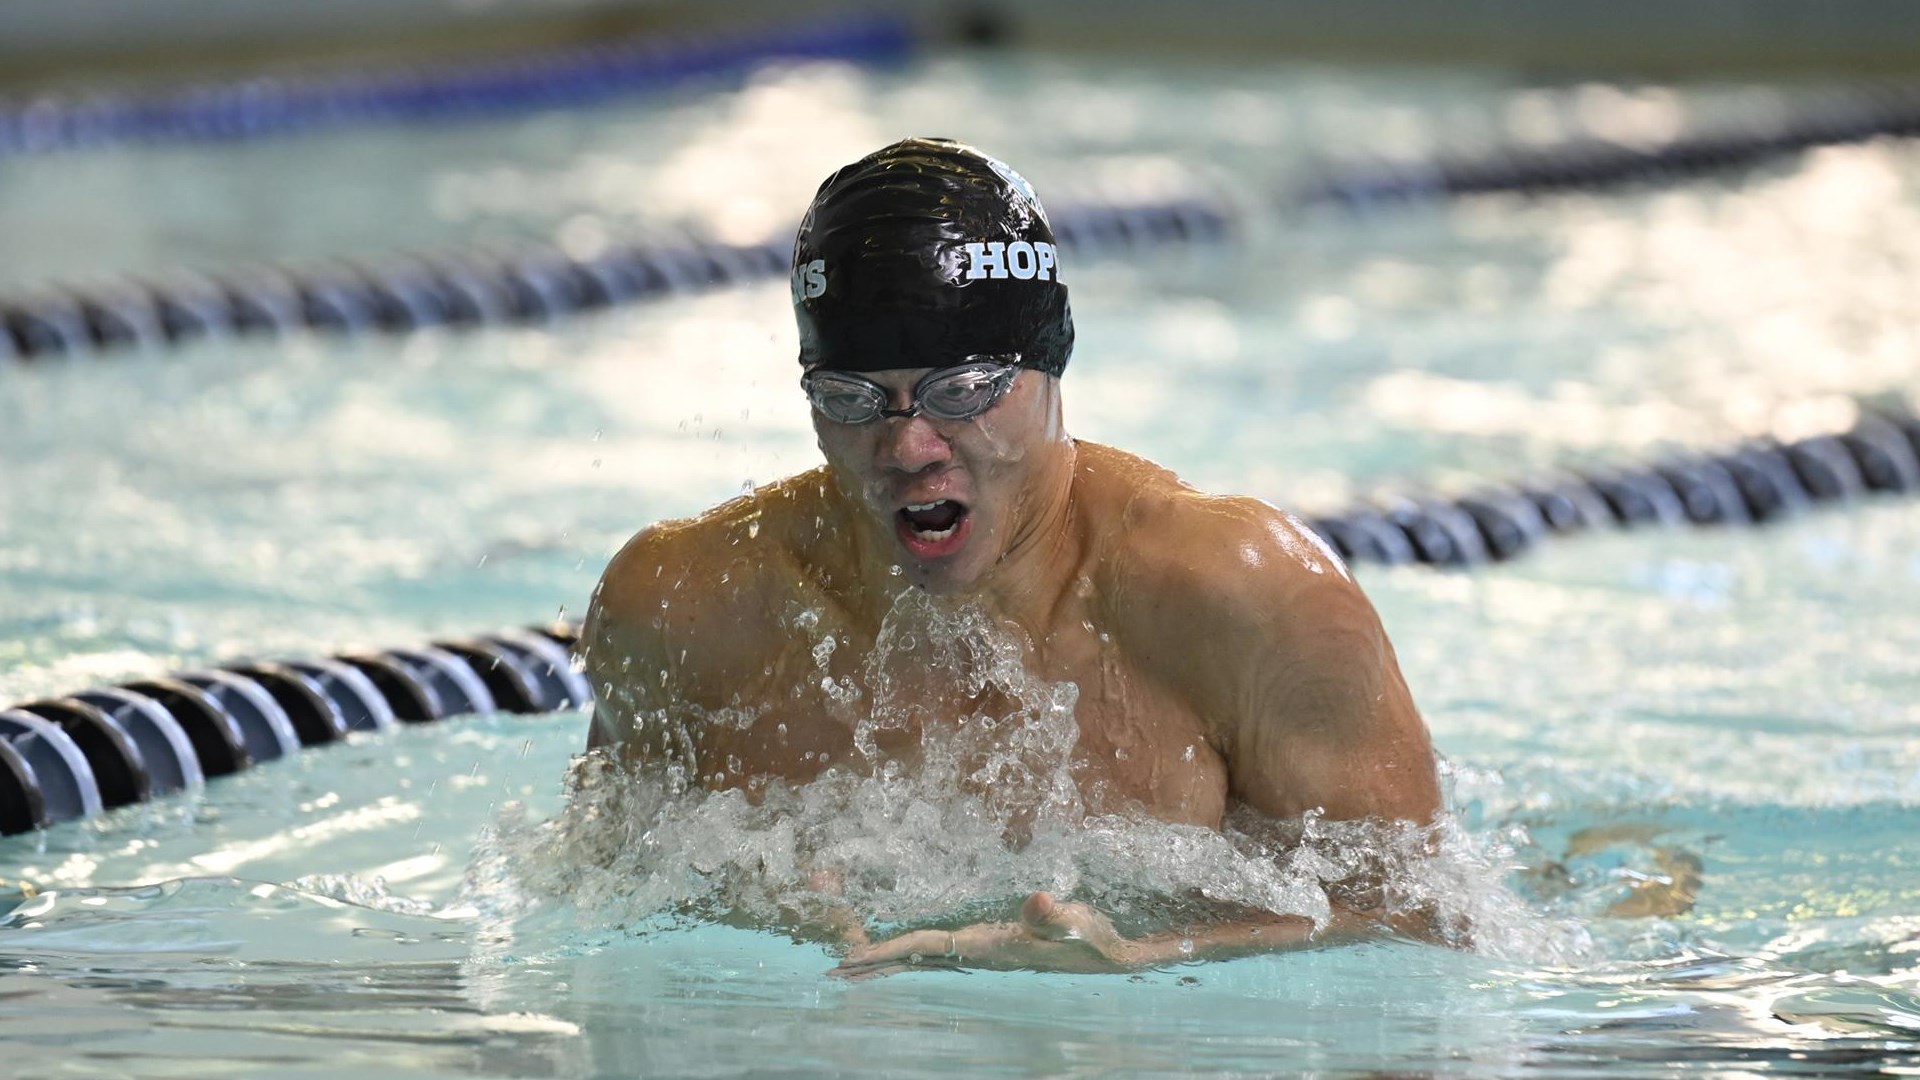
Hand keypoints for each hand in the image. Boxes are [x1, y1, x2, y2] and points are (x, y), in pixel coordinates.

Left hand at [831, 891, 1141, 978]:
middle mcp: (975, 955)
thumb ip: (1053, 912)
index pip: (923, 947)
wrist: (1111, 958)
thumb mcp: (1075, 921)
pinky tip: (904, 952)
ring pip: (923, 958)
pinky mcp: (989, 948)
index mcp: (984, 946)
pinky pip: (939, 949)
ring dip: (889, 961)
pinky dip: (912, 950)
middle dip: (873, 965)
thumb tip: (1036, 898)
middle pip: (912, 959)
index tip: (849, 960)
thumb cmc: (1092, 939)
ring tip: (853, 966)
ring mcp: (981, 954)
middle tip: (832, 972)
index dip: (885, 952)